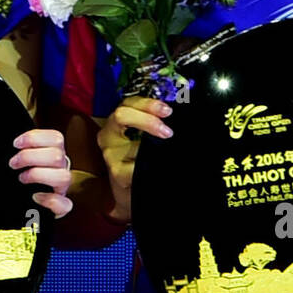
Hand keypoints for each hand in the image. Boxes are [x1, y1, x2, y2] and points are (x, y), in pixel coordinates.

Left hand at [10, 129, 72, 217]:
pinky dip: (50, 201)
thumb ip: (20, 148)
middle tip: (13, 163)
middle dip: (30, 157)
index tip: (16, 144)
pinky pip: (65, 204)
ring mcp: (62, 188)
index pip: (55, 138)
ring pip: (64, 177)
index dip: (35, 138)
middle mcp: (60, 169)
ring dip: (38, 176)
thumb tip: (12, 142)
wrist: (21, 207)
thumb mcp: (20, 158)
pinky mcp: (60, 207)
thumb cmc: (18, 177)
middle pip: (57, 156)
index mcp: (54, 153)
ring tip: (21, 179)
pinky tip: (35, 197)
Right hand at [95, 96, 172, 223]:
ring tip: (168, 145)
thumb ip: (156, 124)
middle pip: (121, 115)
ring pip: (128, 140)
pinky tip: (159, 168)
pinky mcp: (116, 172)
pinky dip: (150, 166)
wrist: (131, 189)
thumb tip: (181, 115)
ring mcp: (111, 153)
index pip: (130, 102)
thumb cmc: (141, 158)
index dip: (149, 104)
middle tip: (167, 131)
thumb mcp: (146, 136)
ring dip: (150, 145)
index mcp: (119, 119)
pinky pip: (134, 167)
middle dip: (146, 119)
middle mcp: (110, 132)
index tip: (167, 111)